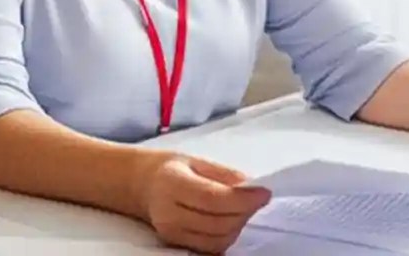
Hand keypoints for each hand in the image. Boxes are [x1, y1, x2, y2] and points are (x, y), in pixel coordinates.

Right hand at [137, 153, 271, 253]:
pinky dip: (227, 236)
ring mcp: (172, 233)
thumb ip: (225, 174)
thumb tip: (252, 187)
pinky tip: (231, 219)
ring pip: (218, 239)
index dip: (243, 199)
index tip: (265, 192)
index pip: (214, 198)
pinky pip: (211, 247)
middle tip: (257, 198)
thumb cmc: (173, 169)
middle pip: (218, 223)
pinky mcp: (177, 244)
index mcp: (173, 184)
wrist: (143, 186)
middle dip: (245, 212)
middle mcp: (169, 213)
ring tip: (244, 207)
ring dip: (239, 225)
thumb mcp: (198, 161)